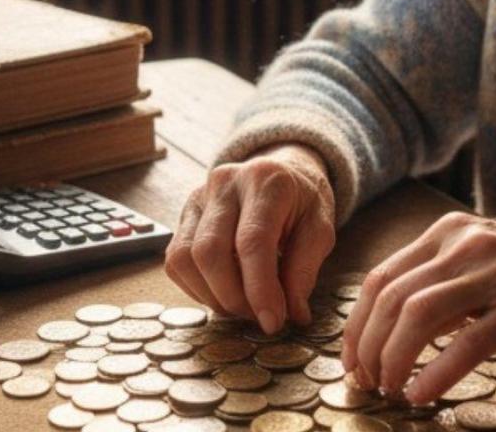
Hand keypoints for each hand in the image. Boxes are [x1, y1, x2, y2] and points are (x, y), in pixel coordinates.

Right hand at [164, 142, 336, 333]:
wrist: (280, 175)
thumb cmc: (301, 203)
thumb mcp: (320, 229)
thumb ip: (305, 269)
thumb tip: (292, 313)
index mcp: (266, 181)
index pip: (252, 241)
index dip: (259, 288)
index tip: (272, 322)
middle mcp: (224, 183)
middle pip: (209, 251)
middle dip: (233, 298)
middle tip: (260, 317)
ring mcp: (198, 197)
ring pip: (184, 258)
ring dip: (212, 296)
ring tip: (243, 306)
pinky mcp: (183, 215)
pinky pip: (175, 262)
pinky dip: (197, 288)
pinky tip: (224, 291)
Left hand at [339, 211, 495, 402]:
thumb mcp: (491, 258)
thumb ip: (447, 280)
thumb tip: (396, 325)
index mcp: (453, 232)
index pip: (381, 277)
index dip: (356, 324)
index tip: (351, 359)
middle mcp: (468, 245)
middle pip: (391, 298)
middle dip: (366, 346)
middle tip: (364, 382)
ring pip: (417, 317)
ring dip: (392, 359)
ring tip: (389, 388)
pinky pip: (466, 344)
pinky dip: (435, 373)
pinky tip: (421, 394)